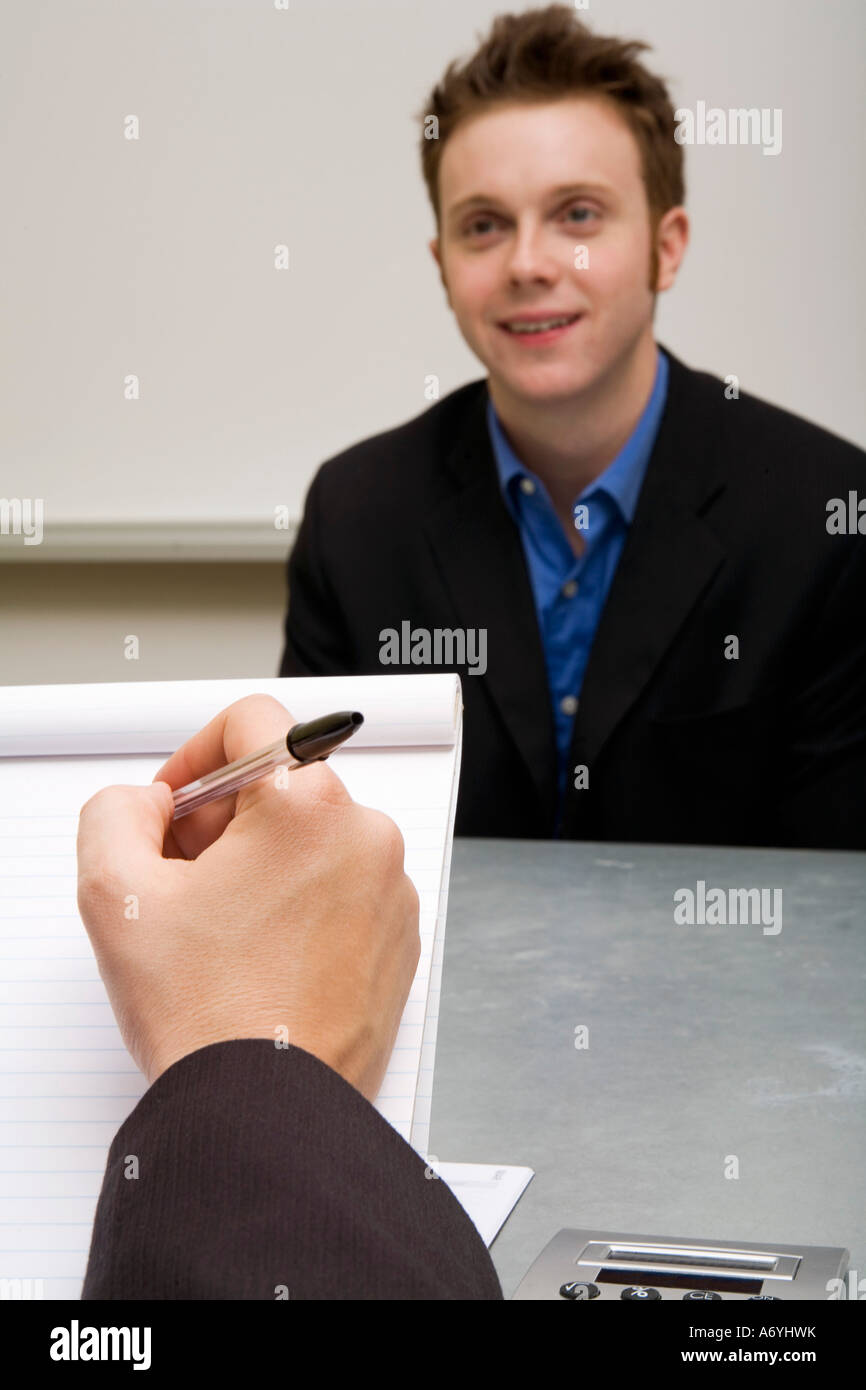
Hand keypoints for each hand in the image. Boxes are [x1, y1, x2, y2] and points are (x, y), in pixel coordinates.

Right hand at [77, 695, 420, 1100]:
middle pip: (285, 784)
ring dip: (263, 863)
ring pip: (316, 839)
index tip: (175, 803)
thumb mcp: (116, 896)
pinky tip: (261, 955)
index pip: (254, 722)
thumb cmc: (208, 1015)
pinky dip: (303, 903)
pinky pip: (345, 889)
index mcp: (309, 806)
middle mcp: (366, 837)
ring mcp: (392, 890)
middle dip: (223, 819)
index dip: (196, 754)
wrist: (266, 1113)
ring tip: (221, 928)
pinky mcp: (401, 937)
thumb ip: (116, 814)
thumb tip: (148, 804)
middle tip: (181, 876)